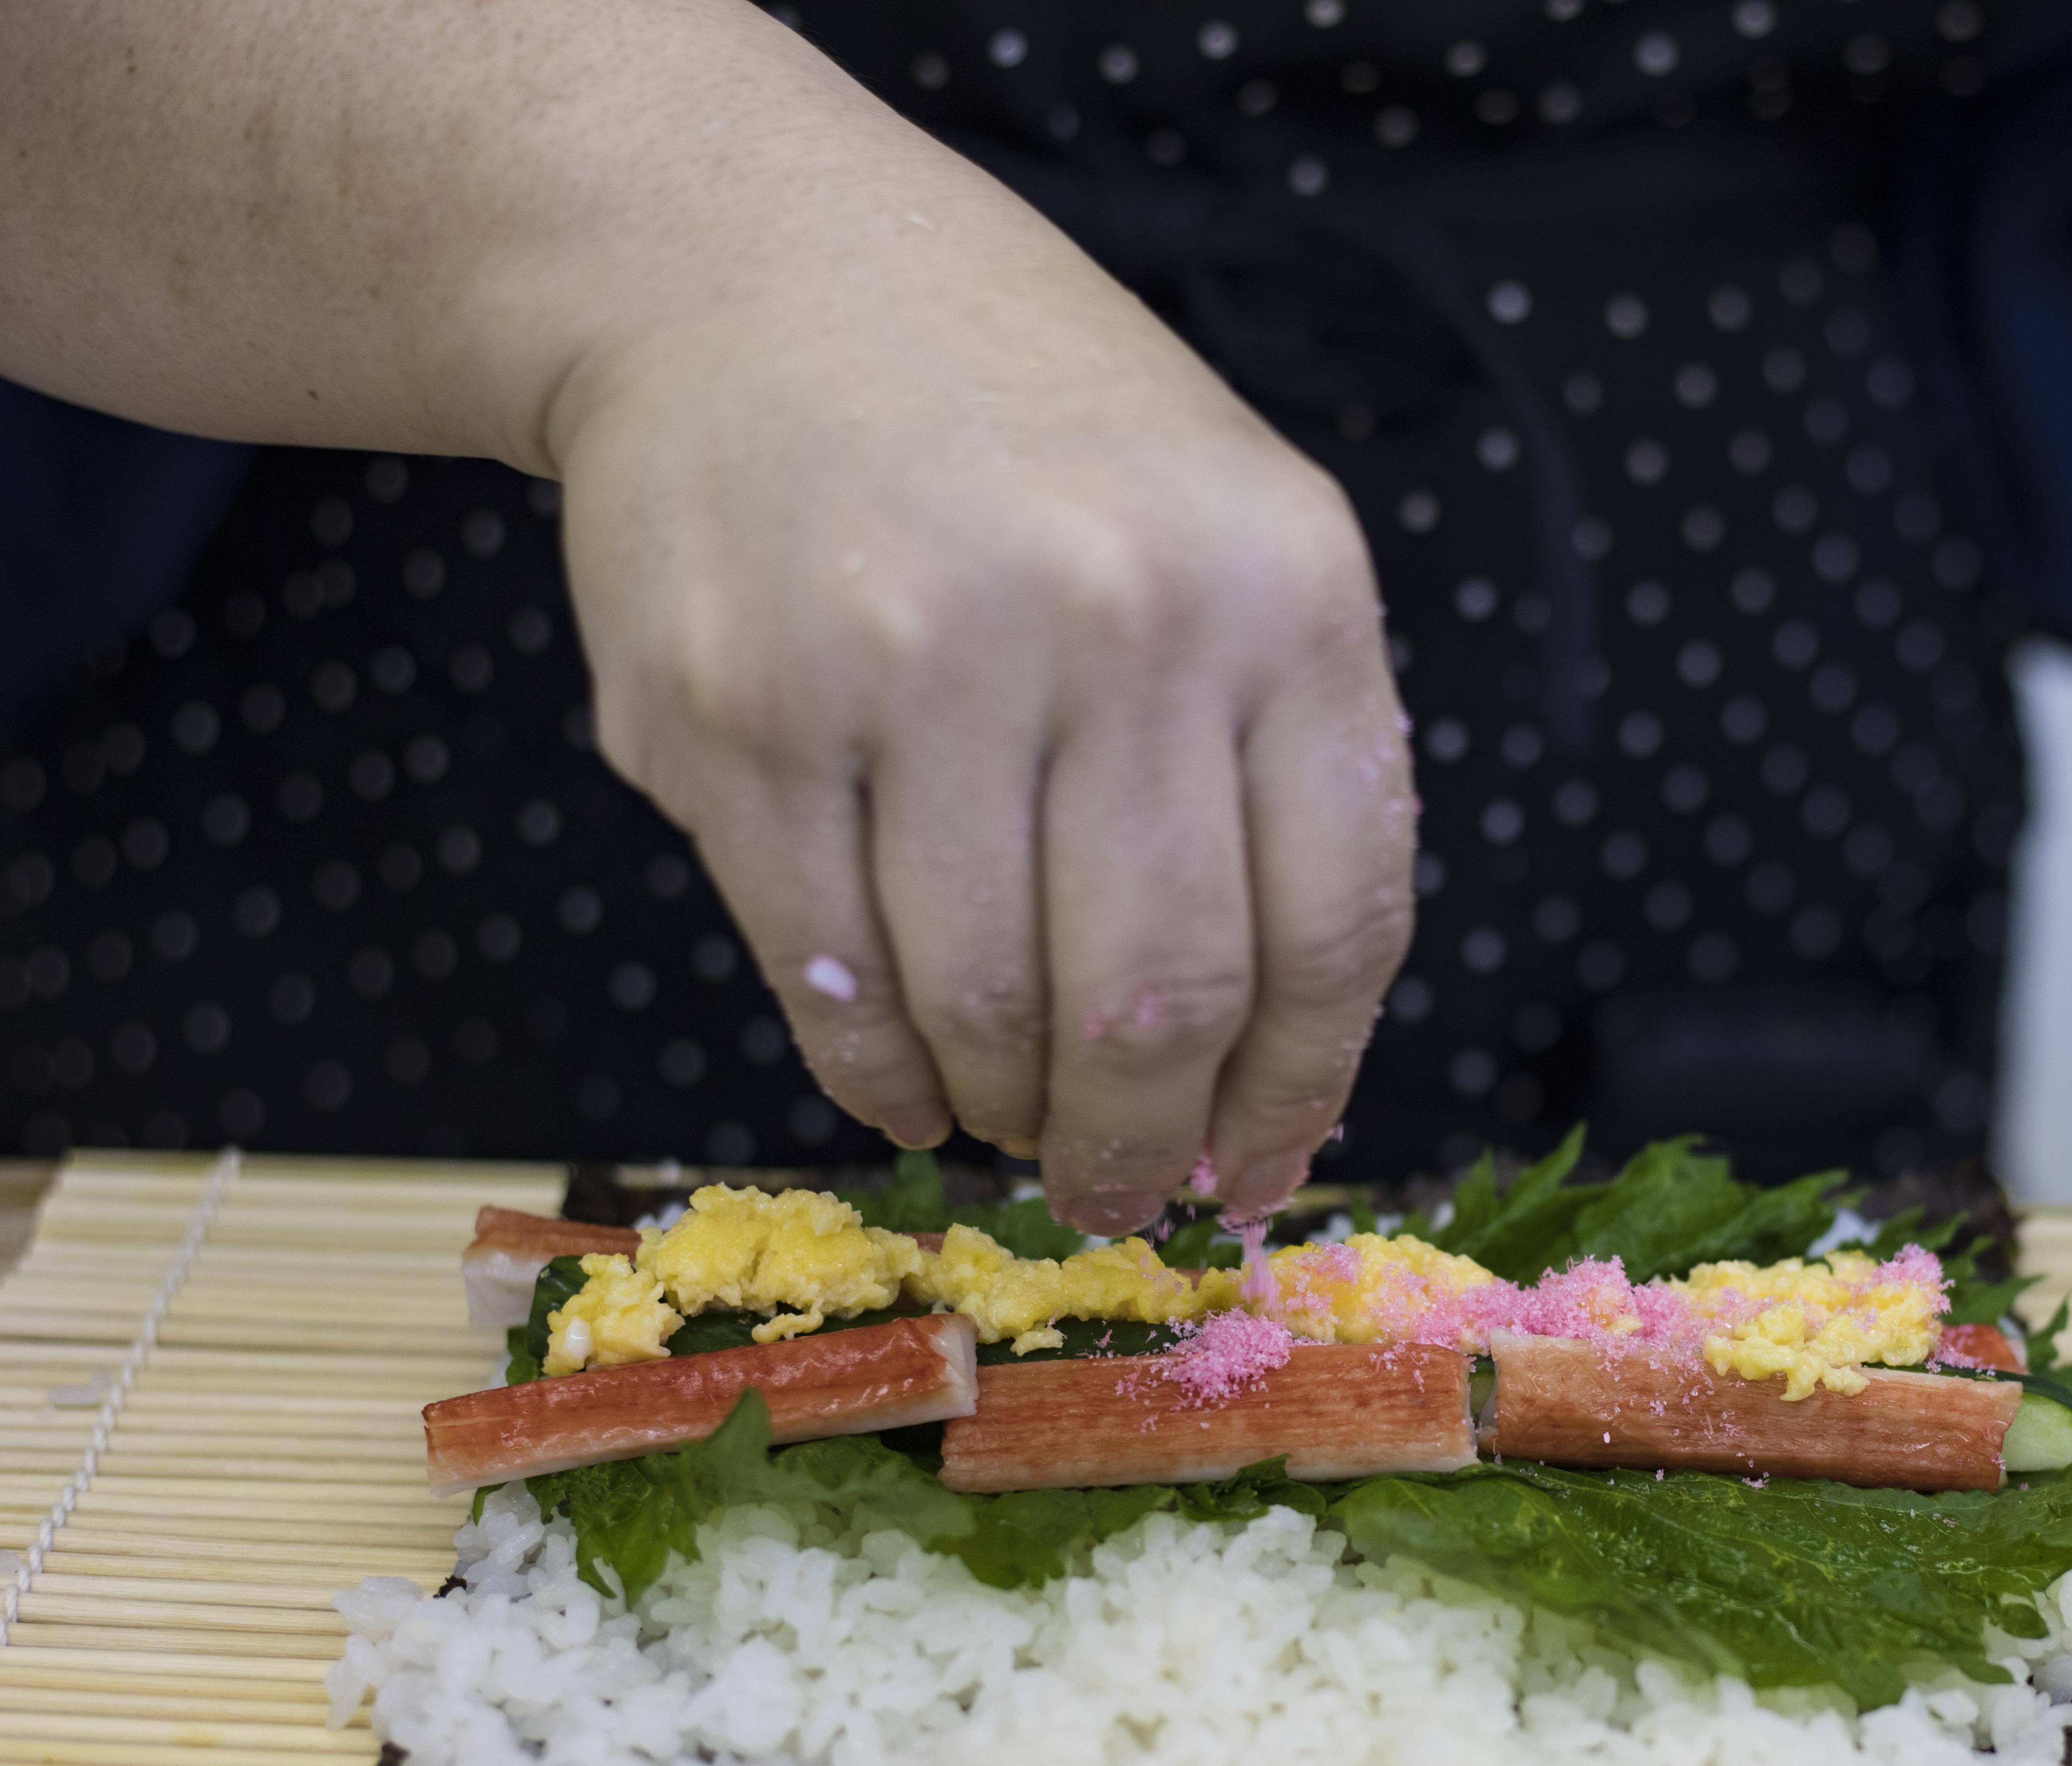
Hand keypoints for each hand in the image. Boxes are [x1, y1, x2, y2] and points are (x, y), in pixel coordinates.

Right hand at [550, 151, 1413, 1233]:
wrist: (754, 266)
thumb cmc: (1028, 430)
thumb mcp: (1232, 533)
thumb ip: (1275, 769)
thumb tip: (1271, 1075)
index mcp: (1283, 584)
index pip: (1335, 924)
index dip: (1300, 1093)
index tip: (1258, 1172)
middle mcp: (1113, 617)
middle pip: (1159, 999)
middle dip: (1137, 1144)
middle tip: (1114, 1193)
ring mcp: (912, 662)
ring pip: (986, 1007)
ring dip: (1001, 1109)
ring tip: (1004, 1119)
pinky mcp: (736, 712)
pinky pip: (826, 974)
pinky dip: (871, 1074)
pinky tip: (900, 1085)